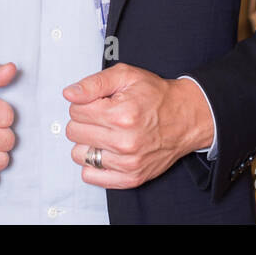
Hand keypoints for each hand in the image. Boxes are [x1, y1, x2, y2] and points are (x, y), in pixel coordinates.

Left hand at [63, 63, 212, 188]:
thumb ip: (94, 83)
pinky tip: (106, 150)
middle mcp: (124, 142)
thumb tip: (69, 94)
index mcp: (121, 114)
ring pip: (78, 154)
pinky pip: (90, 176)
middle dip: (84, 121)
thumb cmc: (156, 96)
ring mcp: (128, 163)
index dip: (84, 103)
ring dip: (87, 142)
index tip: (98, 102)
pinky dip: (93, 163)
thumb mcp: (126, 76)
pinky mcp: (131, 178)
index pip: (75, 111)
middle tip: (101, 116)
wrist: (186, 118)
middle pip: (74, 132)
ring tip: (104, 133)